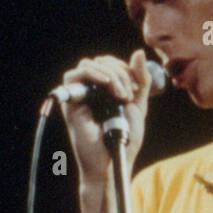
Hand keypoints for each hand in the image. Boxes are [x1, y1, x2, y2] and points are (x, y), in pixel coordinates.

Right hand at [58, 49, 152, 180]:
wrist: (116, 159)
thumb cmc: (126, 138)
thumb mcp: (138, 105)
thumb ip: (141, 81)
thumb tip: (139, 52)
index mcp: (107, 89)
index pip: (113, 64)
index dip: (126, 69)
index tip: (136, 90)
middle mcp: (92, 90)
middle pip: (102, 61)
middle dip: (120, 72)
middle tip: (128, 95)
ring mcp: (81, 95)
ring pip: (89, 65)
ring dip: (109, 74)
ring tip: (120, 95)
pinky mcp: (70, 102)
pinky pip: (74, 76)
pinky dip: (93, 74)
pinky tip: (107, 86)